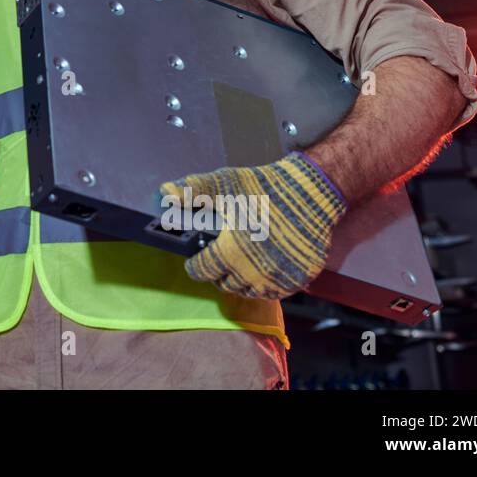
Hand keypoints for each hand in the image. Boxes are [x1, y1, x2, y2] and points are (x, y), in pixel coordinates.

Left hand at [159, 151, 348, 298]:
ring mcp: (277, 279)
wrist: (311, 193)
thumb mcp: (225, 183)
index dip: (195, 264)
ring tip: (239, 264)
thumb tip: (165, 193)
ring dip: (240, 281)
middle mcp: (253, 273)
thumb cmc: (264, 188)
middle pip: (225, 283)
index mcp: (230, 253)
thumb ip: (193, 190)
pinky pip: (274, 292)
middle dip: (218, 272)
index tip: (195, 258)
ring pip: (249, 291)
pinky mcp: (298, 280)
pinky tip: (262, 269)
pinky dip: (265, 284)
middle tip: (220, 257)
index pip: (202, 271)